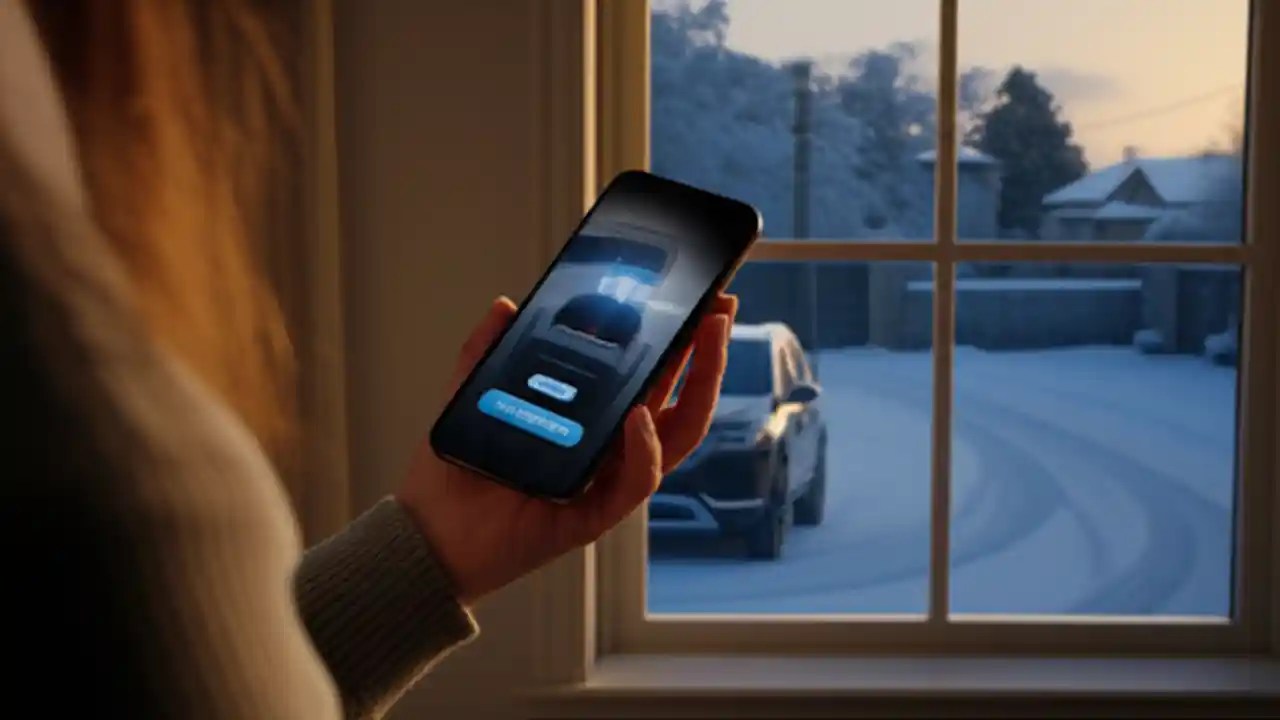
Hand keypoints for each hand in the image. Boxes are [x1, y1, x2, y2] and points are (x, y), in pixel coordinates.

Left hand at [396, 293, 736, 604]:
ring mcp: (607, 482)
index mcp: (592, 421)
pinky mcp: (593, 516)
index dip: (680, 341)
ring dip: (699, 389)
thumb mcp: (471, 398)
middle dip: (708, 354)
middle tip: (721, 309)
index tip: (701, 299)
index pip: (652, 376)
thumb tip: (504, 305)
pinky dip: (644, 450)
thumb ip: (487, 352)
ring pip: (675, 438)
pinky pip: (635, 484)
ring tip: (705, 341)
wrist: (428, 535)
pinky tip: (641, 418)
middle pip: (679, 401)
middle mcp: (610, 450)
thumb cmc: (456, 475)